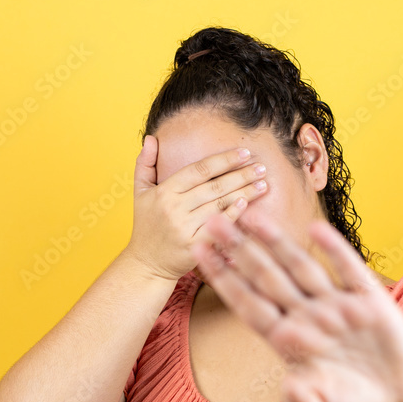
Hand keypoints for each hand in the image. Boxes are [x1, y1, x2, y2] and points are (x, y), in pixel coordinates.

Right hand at [124, 136, 268, 281]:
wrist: (146, 263)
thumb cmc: (146, 225)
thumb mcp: (140, 192)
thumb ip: (145, 163)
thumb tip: (151, 138)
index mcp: (164, 191)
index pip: (199, 170)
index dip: (223, 160)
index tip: (243, 153)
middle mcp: (174, 208)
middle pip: (214, 186)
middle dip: (241, 175)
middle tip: (261, 167)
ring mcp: (184, 228)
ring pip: (219, 205)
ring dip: (244, 193)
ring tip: (263, 184)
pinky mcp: (194, 247)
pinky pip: (219, 227)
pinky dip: (234, 215)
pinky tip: (248, 204)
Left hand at [189, 210, 402, 401]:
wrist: (396, 397)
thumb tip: (292, 392)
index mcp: (287, 340)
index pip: (248, 304)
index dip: (225, 279)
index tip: (200, 253)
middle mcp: (306, 316)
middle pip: (266, 277)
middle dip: (240, 250)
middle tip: (213, 221)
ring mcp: (336, 305)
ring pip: (300, 267)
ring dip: (276, 242)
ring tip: (251, 216)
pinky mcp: (369, 300)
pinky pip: (347, 270)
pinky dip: (333, 250)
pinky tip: (316, 229)